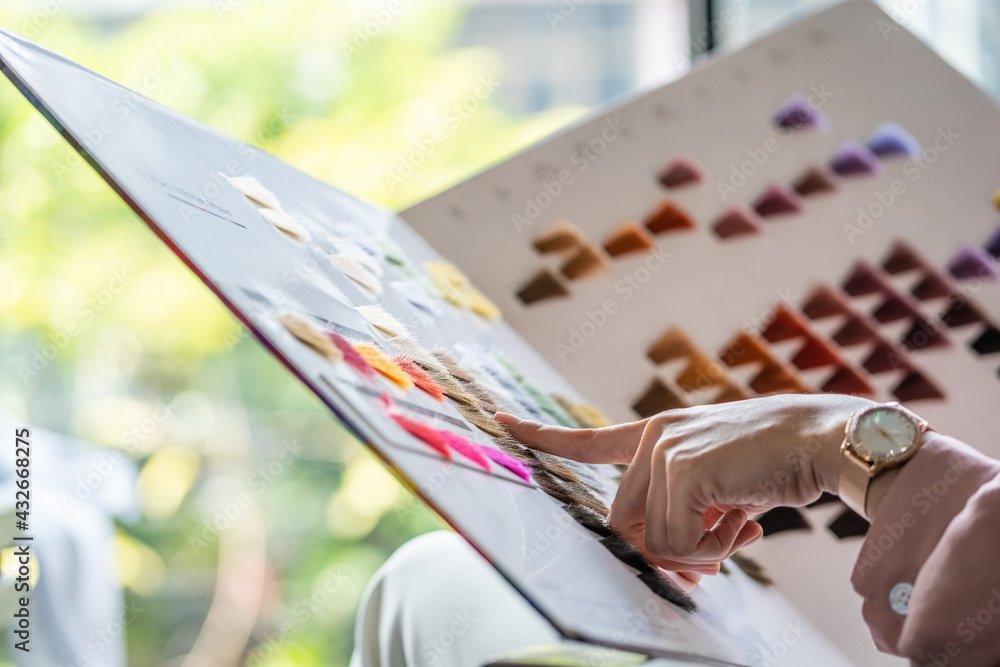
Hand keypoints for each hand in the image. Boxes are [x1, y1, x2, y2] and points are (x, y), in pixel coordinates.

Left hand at [496, 393, 873, 566]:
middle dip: (666, 554)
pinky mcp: (683, 469)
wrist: (825, 440)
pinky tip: (748, 526)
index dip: (544, 436)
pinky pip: (680, 543)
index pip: (589, 440)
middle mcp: (654, 438)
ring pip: (653, 539)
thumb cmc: (777, 464)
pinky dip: (715, 551)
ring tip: (742, 529)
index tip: (501, 421)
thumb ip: (683, 514)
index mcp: (659, 434)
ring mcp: (665, 451)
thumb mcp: (720, 488)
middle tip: (714, 556)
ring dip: (702, 552)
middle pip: (623, 524)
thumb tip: (665, 561)